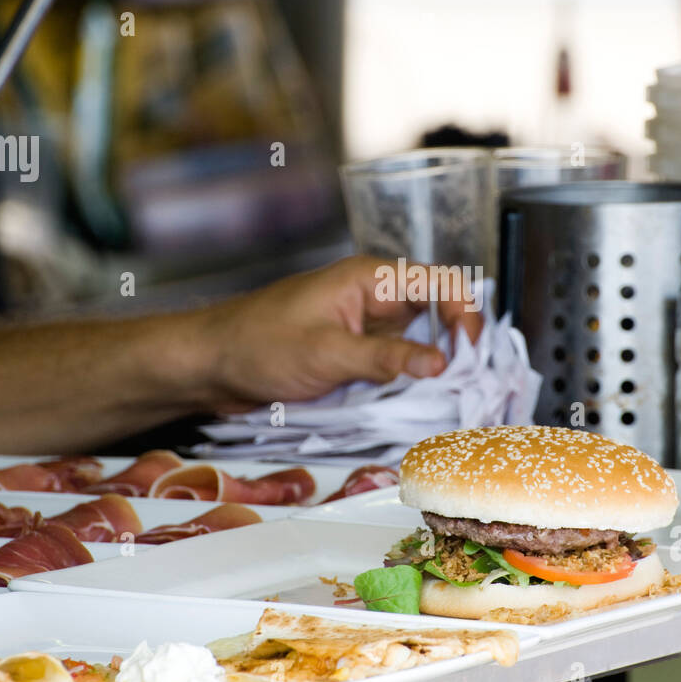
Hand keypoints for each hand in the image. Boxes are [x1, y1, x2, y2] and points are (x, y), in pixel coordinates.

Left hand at [176, 256, 484, 412]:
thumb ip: (386, 359)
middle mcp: (374, 297)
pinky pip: (397, 361)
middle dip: (456, 345)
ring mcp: (366, 325)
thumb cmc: (257, 345)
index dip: (464, 313)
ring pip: (420, 340)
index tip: (470, 354)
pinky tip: (415, 402)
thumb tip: (440, 364)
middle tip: (465, 384)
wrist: (210, 363)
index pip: (439, 282)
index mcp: (369, 279)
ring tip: (445, 398)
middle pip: (437, 312)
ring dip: (434, 367)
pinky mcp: (356, 351)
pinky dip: (409, 380)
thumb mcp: (326, 354)